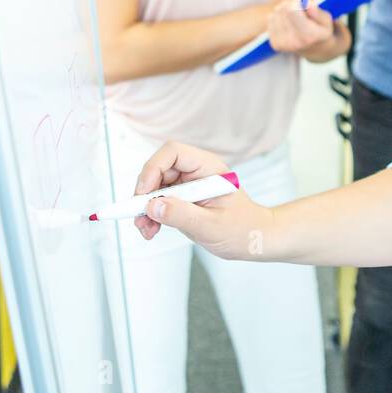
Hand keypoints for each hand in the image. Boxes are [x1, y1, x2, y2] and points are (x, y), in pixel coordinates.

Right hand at [133, 141, 273, 259]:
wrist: (252, 240)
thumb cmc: (242, 229)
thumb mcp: (211, 226)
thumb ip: (181, 215)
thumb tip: (152, 206)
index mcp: (208, 168)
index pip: (173, 153)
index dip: (153, 168)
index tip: (144, 193)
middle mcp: (196, 172)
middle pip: (159, 170)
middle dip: (145, 193)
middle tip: (139, 216)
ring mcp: (188, 186)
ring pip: (155, 187)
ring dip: (145, 208)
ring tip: (145, 229)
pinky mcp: (182, 199)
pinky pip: (159, 201)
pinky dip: (150, 215)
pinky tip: (151, 230)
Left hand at [268, 0, 342, 57]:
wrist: (316, 50)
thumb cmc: (322, 31)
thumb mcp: (326, 21)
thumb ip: (318, 13)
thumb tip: (307, 4)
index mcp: (308, 36)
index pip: (291, 10)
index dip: (297, 1)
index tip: (304, 2)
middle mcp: (293, 42)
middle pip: (283, 9)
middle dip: (291, 4)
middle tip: (301, 9)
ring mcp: (282, 44)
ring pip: (276, 12)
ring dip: (285, 10)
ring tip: (296, 17)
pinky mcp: (274, 44)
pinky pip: (271, 19)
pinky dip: (279, 17)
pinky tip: (289, 23)